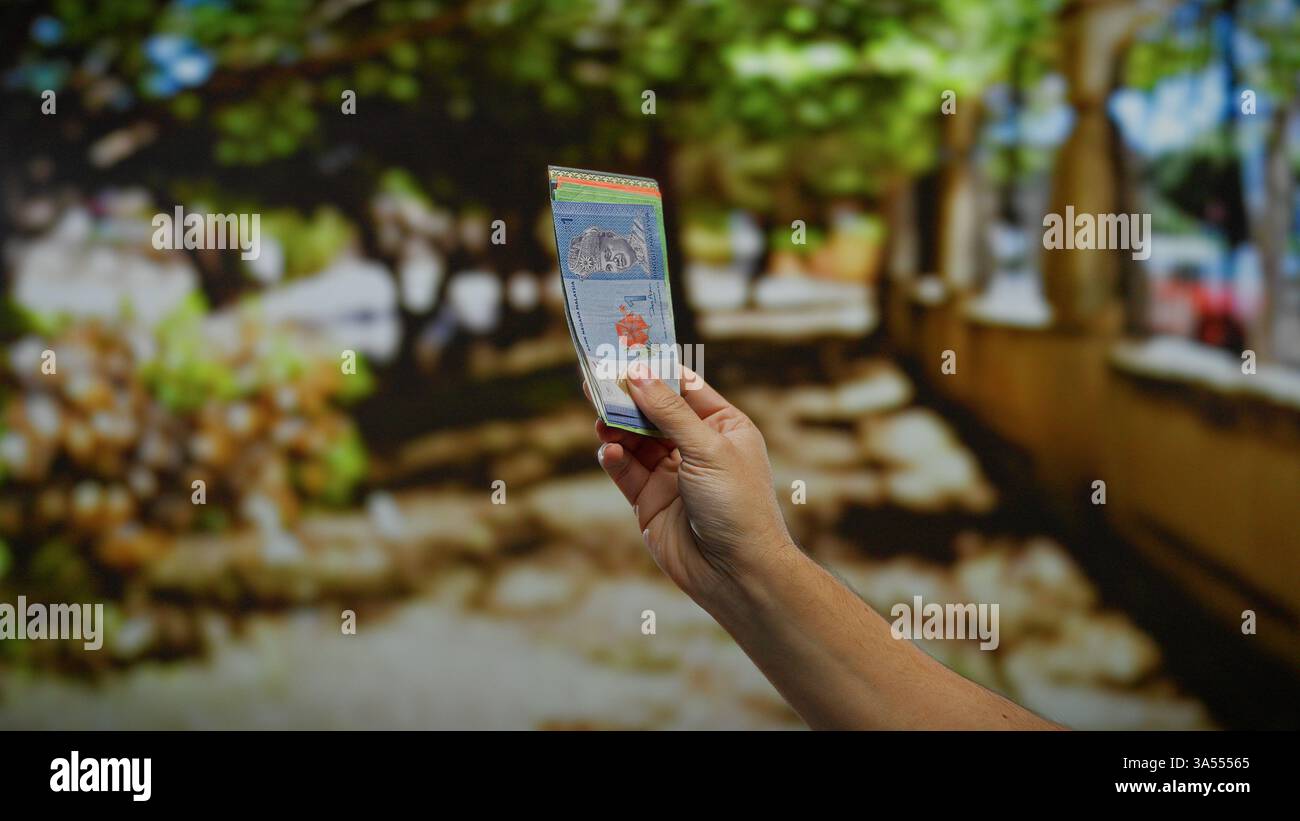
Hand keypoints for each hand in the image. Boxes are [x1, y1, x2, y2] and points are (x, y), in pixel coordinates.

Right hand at [586, 365, 794, 600]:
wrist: (736, 574)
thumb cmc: (737, 506)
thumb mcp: (707, 449)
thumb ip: (669, 412)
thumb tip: (638, 373)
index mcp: (724, 427)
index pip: (684, 387)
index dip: (656, 369)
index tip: (625, 351)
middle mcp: (697, 447)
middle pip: (654, 411)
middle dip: (628, 397)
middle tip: (596, 379)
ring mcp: (673, 474)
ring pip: (635, 439)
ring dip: (617, 427)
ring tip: (600, 417)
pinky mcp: (650, 501)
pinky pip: (626, 470)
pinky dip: (615, 458)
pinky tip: (609, 451)